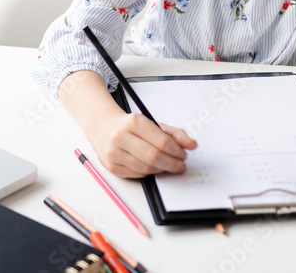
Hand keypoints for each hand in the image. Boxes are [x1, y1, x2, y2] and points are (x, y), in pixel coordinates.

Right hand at [58, 70, 196, 178]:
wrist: (103, 128)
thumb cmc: (130, 126)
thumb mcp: (152, 124)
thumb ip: (174, 133)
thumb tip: (192, 144)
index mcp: (133, 122)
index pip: (162, 141)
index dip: (177, 151)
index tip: (184, 154)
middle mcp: (121, 137)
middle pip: (154, 157)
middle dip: (172, 163)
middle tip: (180, 164)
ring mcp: (114, 153)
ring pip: (146, 168)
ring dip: (162, 169)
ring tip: (169, 166)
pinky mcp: (112, 166)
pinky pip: (137, 174)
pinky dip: (149, 173)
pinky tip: (154, 168)